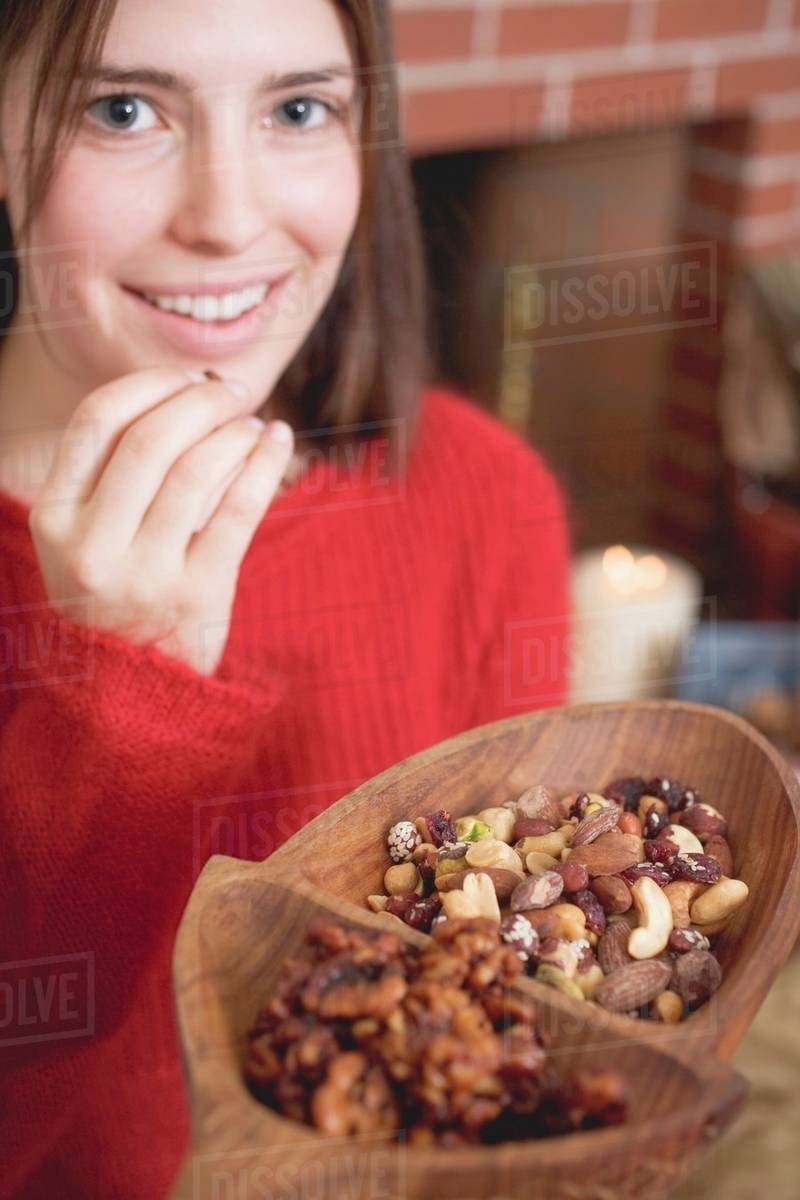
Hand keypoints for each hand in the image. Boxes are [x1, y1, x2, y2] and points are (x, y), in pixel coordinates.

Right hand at [29, 366, 294, 675]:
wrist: (129, 696)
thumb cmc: (115, 600)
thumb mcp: (84, 540)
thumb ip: (111, 475)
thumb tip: (183, 391)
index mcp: (54, 518)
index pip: (97, 421)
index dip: (149, 383)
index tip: (185, 376)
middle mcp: (93, 545)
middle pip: (150, 438)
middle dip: (200, 399)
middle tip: (230, 390)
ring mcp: (145, 574)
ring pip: (196, 470)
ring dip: (234, 431)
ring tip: (253, 422)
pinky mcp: (199, 594)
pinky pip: (239, 510)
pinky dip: (263, 464)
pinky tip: (276, 440)